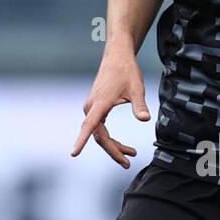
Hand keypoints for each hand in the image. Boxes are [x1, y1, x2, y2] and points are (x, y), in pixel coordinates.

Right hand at [70, 52, 149, 166]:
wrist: (117, 57)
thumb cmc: (126, 71)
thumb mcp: (137, 88)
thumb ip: (139, 105)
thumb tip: (145, 119)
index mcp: (100, 103)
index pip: (89, 126)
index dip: (81, 141)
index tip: (74, 153)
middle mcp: (92, 107)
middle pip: (98, 136)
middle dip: (112, 151)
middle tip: (127, 163)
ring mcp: (92, 108)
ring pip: (99, 134)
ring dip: (113, 146)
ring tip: (130, 154)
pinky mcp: (95, 108)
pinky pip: (99, 128)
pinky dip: (110, 138)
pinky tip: (121, 145)